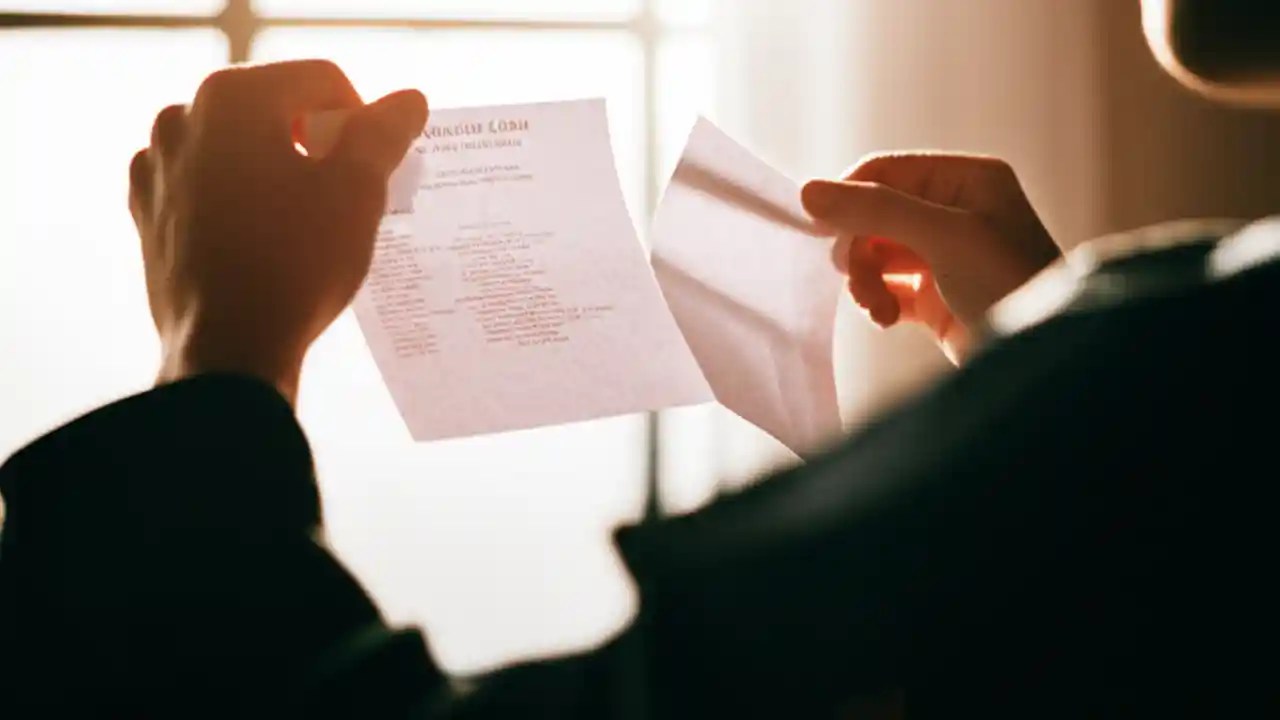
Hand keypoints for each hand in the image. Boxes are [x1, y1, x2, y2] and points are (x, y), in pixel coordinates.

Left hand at [128, 60, 427, 402]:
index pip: (322, 83)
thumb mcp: (358, 191)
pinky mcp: (149, 215)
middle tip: (347, 202)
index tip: (374, 175)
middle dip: (318, 149)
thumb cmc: (296, 264)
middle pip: (276, 112)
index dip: (362, 124)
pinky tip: (266, 246)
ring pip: (241, 152)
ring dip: (280, 177)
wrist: (228, 350)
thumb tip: (406, 102)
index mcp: (232, 98)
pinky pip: (210, 191)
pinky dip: (242, 205)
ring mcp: (157, 168)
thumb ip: (383, 134)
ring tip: (307, 229)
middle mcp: (181, 119)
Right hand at [800, 153, 1060, 363]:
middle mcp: (957, 212)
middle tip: (855, 277)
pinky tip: (884, 319)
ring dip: (866, 280)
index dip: (849, 197)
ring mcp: (946, 257)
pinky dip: (878, 302)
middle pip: (875, 214)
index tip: (822, 232)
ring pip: (877, 254)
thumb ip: (877, 209)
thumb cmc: (1008, 285)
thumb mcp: (944, 236)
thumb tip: (808, 191)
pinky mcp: (937, 299)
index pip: (886, 172)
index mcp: (967, 180)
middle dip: (859, 247)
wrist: (1042, 361)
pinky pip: (887, 288)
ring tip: (875, 307)